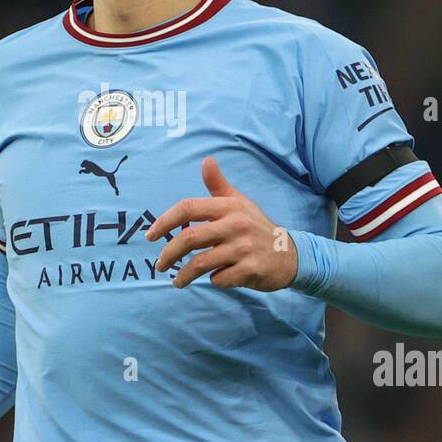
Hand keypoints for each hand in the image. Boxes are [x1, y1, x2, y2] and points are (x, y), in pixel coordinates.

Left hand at [144, 155, 298, 290]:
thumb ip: (218, 185)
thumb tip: (206, 160)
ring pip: (200, 263)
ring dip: (183, 275)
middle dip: (168, 254)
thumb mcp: (239, 202)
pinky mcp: (250, 270)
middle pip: (189, 238)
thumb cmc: (257, 226)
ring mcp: (243, 248)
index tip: (150, 235)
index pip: (188, 208)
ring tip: (177, 281)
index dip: (165, 221)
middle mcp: (236, 225)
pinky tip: (213, 279)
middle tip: (159, 265)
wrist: (290, 254)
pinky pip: (218, 279)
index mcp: (229, 206)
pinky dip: (212, 281)